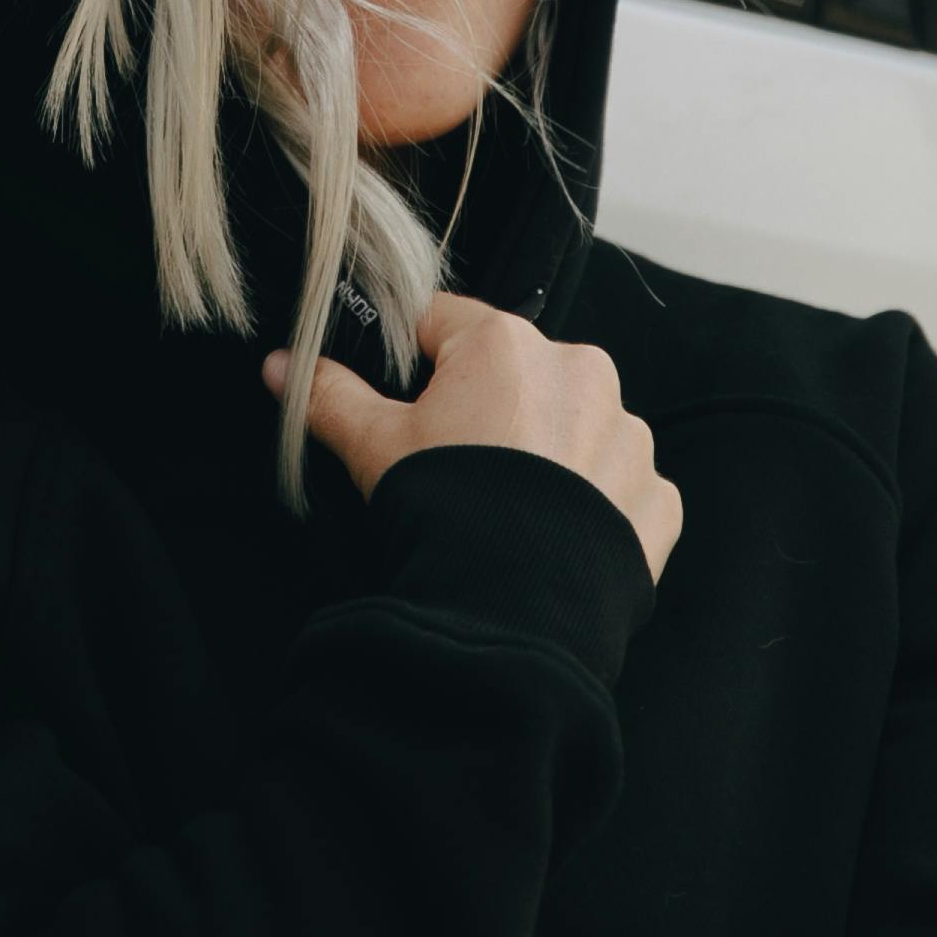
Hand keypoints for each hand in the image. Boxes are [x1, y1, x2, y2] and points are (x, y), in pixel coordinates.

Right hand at [266, 290, 681, 582]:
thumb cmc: (443, 513)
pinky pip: (620, 486)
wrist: (514, 612)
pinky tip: (555, 539)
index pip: (444, 324)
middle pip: (518, 374)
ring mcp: (627, 434)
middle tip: (455, 468)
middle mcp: (580, 371)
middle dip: (490, 410)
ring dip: (548, 456)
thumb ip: (329, 396)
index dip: (414, 360)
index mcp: (506, 344)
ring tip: (510, 512)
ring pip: (576, 428)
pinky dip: (593, 506)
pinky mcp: (656, 495)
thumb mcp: (372, 449)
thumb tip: (280, 367)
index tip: (405, 399)